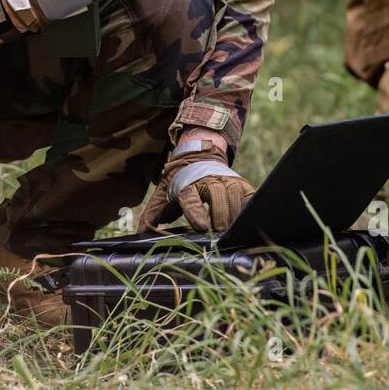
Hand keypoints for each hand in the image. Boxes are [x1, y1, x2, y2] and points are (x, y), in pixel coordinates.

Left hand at [137, 146, 255, 233]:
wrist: (197, 154)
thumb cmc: (178, 181)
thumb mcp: (162, 195)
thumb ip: (152, 216)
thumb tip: (139, 235)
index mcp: (186, 184)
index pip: (190, 199)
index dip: (196, 212)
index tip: (201, 226)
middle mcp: (207, 180)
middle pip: (217, 194)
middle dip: (220, 213)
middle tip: (220, 232)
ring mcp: (226, 179)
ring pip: (234, 193)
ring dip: (234, 213)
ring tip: (232, 231)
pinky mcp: (240, 182)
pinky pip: (248, 194)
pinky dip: (248, 207)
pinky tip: (246, 221)